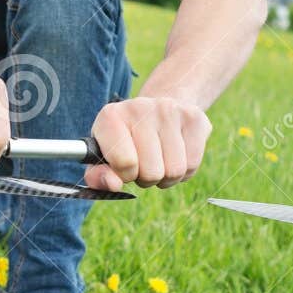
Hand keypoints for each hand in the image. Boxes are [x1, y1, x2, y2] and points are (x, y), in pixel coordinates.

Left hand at [85, 94, 211, 191]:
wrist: (157, 110)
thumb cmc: (124, 142)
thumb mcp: (103, 156)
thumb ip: (98, 176)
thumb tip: (113, 185)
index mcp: (110, 116)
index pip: (124, 164)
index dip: (126, 176)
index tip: (125, 167)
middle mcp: (139, 107)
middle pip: (151, 172)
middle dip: (146, 179)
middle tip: (143, 164)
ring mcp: (169, 110)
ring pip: (174, 171)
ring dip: (166, 178)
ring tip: (158, 161)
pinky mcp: (195, 117)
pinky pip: (192, 165)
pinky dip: (184, 171)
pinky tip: (174, 155)